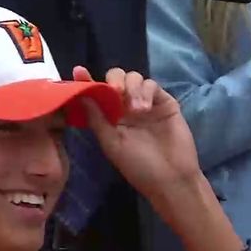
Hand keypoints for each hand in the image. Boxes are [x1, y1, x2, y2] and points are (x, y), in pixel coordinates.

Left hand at [75, 66, 201, 199]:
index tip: (79, 72)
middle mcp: (126, 107)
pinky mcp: (164, 102)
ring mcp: (146, 103)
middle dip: (113, 80)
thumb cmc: (138, 166)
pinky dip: (146, 91)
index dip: (87, 81)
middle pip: (116, 79)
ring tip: (135, 109)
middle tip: (116, 92)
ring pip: (134, 78)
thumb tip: (80, 95)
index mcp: (110, 117)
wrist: (171, 178)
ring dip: (131, 87)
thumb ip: (97, 119)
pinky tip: (144, 108)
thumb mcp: (112, 144)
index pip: (97, 93)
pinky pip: (152, 85)